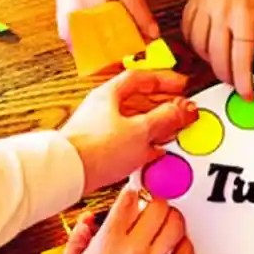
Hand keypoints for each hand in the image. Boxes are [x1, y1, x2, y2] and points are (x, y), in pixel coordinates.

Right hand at [49, 188, 193, 253]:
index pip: (130, 200)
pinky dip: (186, 248)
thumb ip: (78, 238)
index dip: (134, 192)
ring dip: (175, 219)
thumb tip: (87, 222)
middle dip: (157, 202)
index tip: (136, 192)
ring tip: (171, 220)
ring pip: (175, 229)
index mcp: (107, 241)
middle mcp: (131, 252)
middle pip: (158, 208)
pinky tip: (182, 246)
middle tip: (156, 205)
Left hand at [61, 70, 198, 194]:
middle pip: (138, 100)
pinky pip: (128, 140)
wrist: (67, 175)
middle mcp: (103, 109)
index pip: (140, 78)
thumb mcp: (140, 130)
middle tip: (182, 110)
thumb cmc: (94, 148)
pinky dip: (144, 143)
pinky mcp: (100, 149)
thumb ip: (165, 118)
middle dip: (163, 105)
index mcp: (109, 94)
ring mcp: (100, 129)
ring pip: (134, 121)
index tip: (181, 85)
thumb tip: (185, 108)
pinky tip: (154, 151)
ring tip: (173, 131)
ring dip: (156, 126)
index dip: (164, 79)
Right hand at [181, 0, 253, 98]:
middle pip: (217, 57)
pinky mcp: (193, 0)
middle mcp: (222, 12)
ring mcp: (205, 5)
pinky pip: (187, 31)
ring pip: (199, 47)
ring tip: (220, 62)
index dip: (242, 82)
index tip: (245, 94)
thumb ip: (252, 41)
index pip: (240, 60)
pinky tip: (205, 45)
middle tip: (232, 82)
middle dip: (225, 76)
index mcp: (245, 16)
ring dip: (209, 60)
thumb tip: (243, 66)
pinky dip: (195, 43)